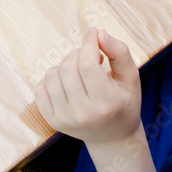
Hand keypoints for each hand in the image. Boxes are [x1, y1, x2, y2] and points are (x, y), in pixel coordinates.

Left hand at [33, 28, 141, 144]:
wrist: (113, 138)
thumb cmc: (124, 103)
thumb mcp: (131, 78)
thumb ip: (120, 52)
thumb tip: (99, 33)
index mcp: (107, 104)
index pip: (88, 65)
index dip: (88, 44)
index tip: (93, 34)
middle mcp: (83, 114)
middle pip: (68, 67)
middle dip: (79, 54)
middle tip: (90, 57)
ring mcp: (64, 119)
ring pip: (52, 74)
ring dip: (65, 65)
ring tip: (80, 72)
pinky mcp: (52, 121)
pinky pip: (40, 87)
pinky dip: (53, 79)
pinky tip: (68, 84)